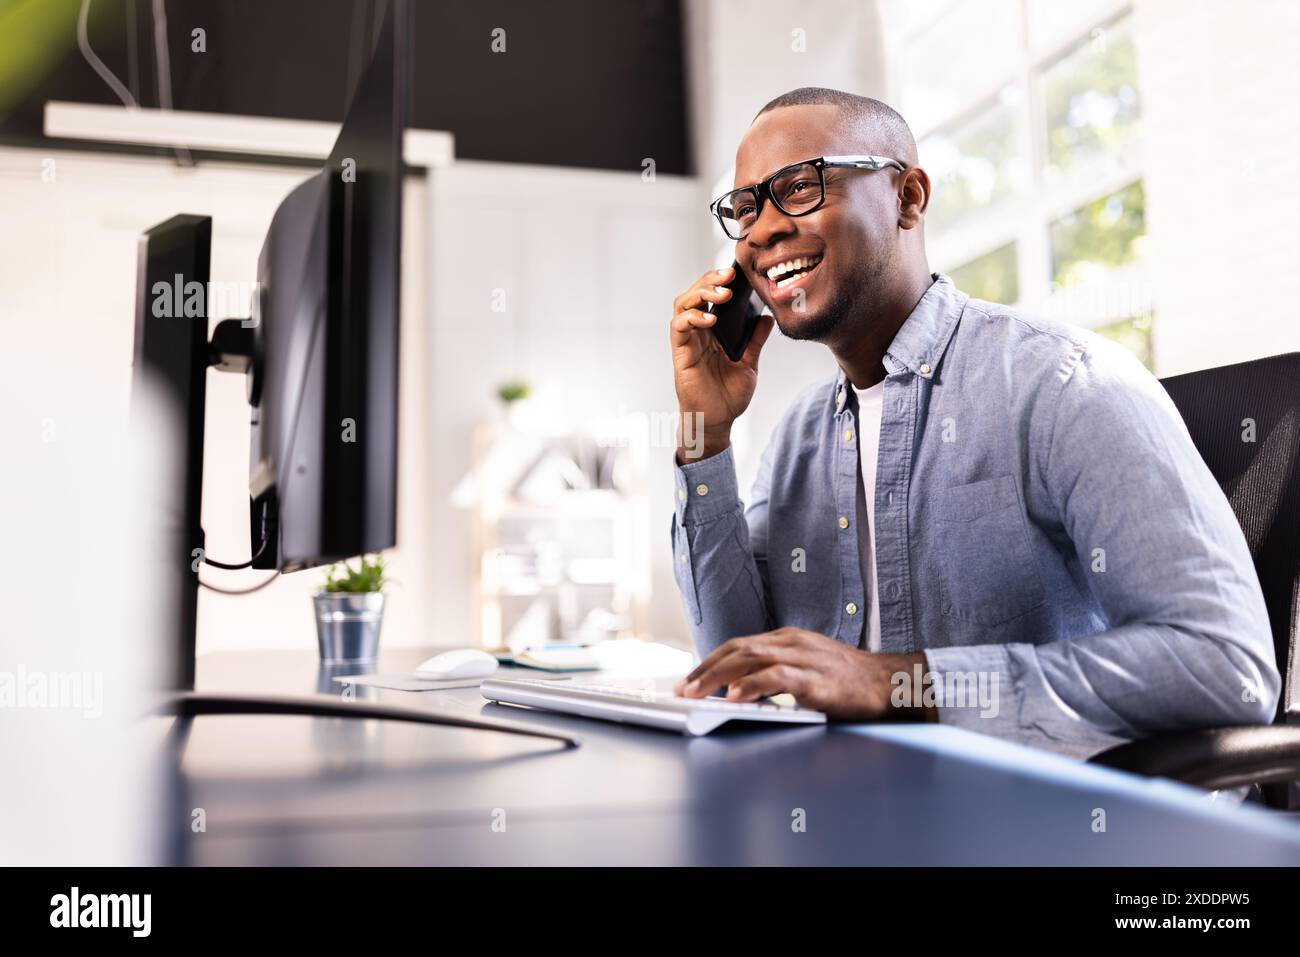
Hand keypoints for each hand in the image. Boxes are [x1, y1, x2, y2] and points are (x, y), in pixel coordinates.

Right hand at [670, 265, 774, 461]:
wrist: (718, 421)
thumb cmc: (728, 396)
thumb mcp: (749, 364)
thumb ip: (755, 341)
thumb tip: (767, 318)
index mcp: (713, 332)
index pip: (710, 297)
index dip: (718, 282)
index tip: (736, 273)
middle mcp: (698, 333)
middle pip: (694, 294)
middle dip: (709, 281)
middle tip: (728, 278)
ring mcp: (687, 342)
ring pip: (682, 305)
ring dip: (700, 294)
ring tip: (721, 294)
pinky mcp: (681, 354)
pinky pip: (679, 328)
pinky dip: (691, 317)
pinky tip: (709, 318)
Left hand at [673, 627, 937, 721]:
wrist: (889, 683)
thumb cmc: (848, 681)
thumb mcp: (807, 668)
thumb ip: (776, 673)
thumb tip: (739, 690)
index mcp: (787, 639)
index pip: (738, 644)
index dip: (710, 661)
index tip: (689, 679)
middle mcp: (791, 642)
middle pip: (737, 649)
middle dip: (705, 670)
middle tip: (682, 689)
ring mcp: (804, 658)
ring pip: (749, 659)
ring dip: (717, 677)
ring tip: (696, 694)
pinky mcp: (815, 678)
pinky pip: (777, 678)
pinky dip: (752, 685)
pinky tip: (734, 696)